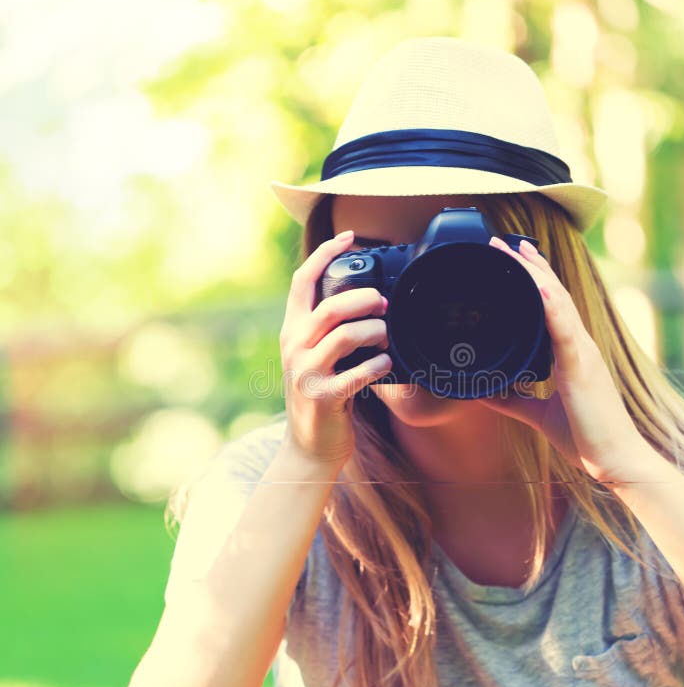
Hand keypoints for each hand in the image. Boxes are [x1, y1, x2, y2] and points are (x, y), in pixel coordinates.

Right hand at [279, 229, 392, 466]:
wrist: (308, 449)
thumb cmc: (322, 397)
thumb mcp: (315, 357)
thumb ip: (328, 331)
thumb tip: (366, 301)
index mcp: (292, 330)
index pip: (302, 280)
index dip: (325, 254)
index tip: (350, 237)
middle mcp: (294, 346)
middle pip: (331, 306)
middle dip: (365, 299)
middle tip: (386, 304)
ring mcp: (307, 372)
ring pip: (346, 335)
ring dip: (376, 332)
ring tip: (387, 338)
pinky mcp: (324, 396)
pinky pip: (359, 373)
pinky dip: (379, 367)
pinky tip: (386, 367)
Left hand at [477, 237, 650, 483]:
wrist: (615, 461)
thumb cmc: (585, 436)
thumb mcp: (540, 414)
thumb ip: (515, 400)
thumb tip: (487, 390)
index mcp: (572, 352)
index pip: (552, 305)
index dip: (535, 278)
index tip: (514, 255)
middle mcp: (580, 345)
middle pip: (553, 295)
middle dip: (529, 267)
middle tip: (503, 242)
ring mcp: (583, 354)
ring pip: (559, 304)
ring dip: (536, 276)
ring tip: (515, 251)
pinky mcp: (582, 369)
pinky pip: (566, 333)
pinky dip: (553, 309)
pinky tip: (541, 288)